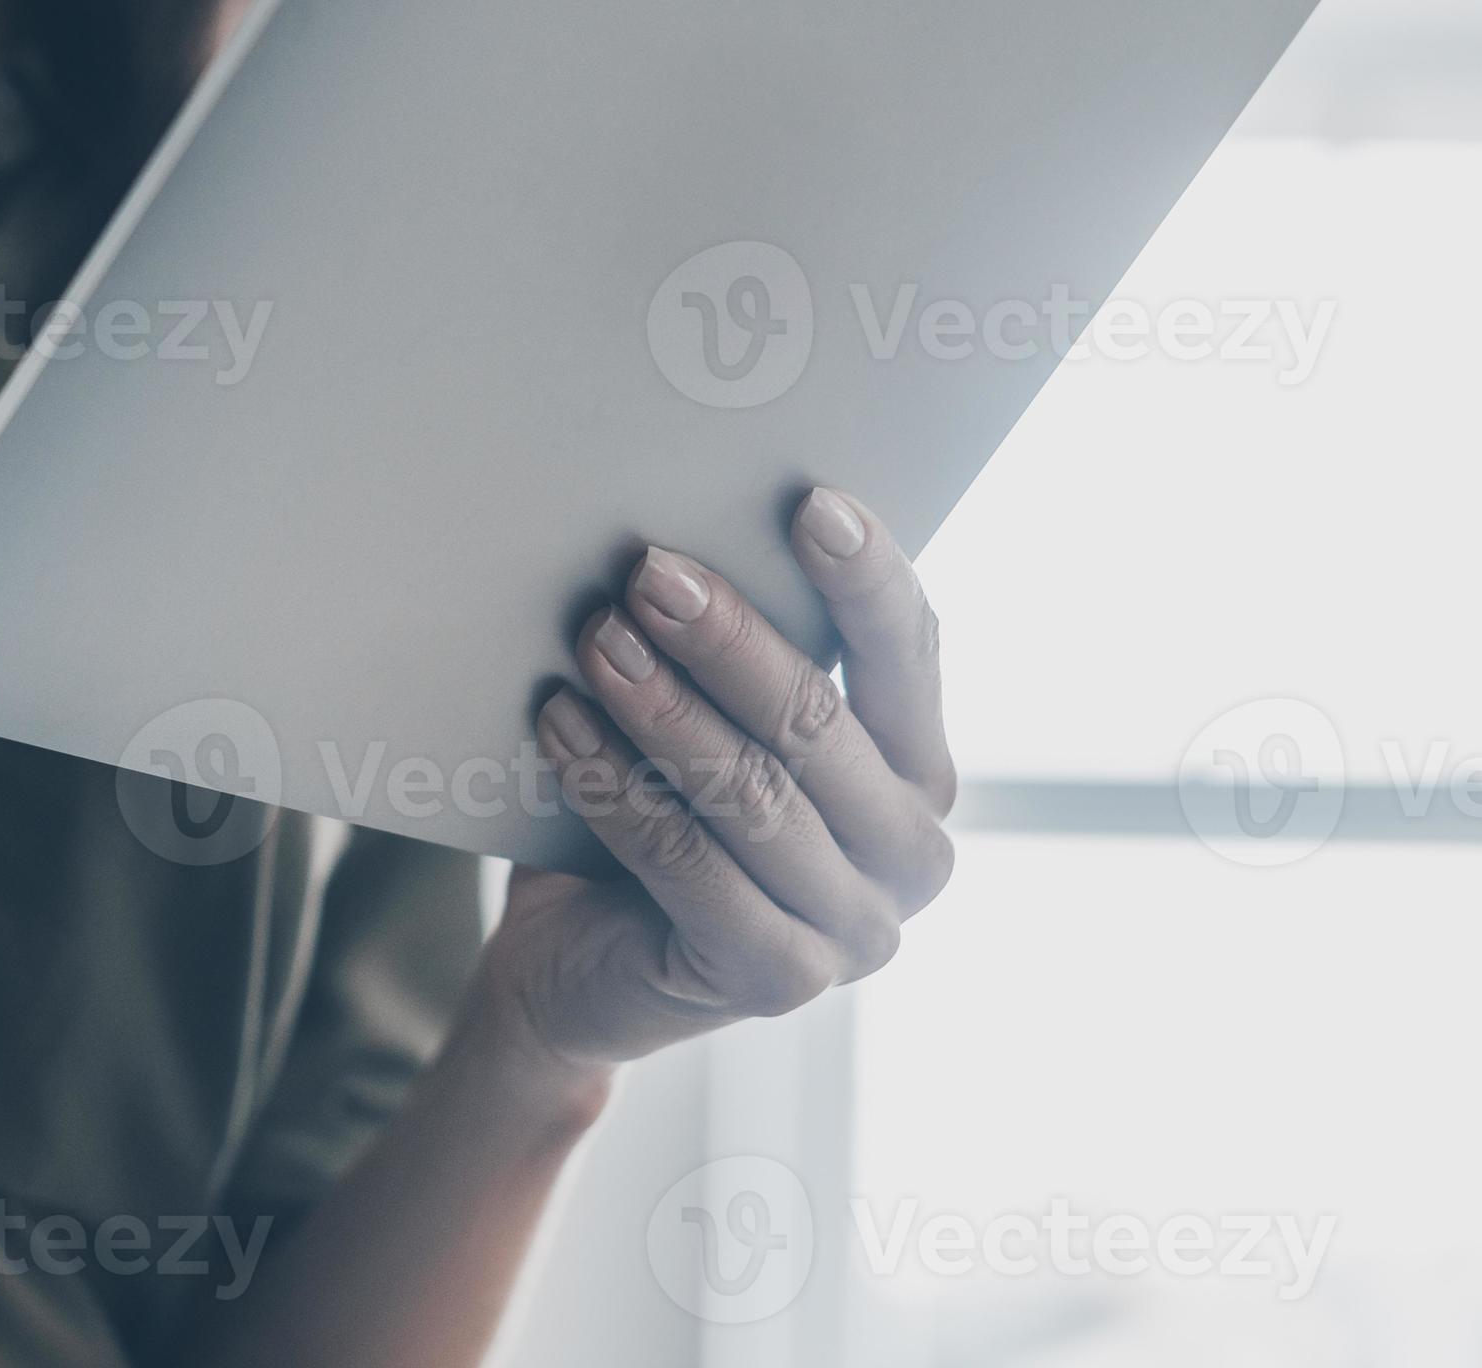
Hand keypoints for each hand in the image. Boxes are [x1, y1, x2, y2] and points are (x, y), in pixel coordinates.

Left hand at [471, 487, 955, 1089]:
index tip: (811, 501)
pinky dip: (617, 787)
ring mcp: (855, 930)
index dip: (865, 576)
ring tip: (596, 638)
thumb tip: (688, 543)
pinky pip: (688, 863)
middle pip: (819, 721)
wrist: (576, 962)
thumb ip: (737, 658)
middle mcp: (912, 853)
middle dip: (729, 637)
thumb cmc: (654, 810)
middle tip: (649, 571)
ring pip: (751, 793)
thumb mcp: (712, 725)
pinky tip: (563, 725)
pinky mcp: (777, 980)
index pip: (909, 651)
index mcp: (919, 768)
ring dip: (663, 708)